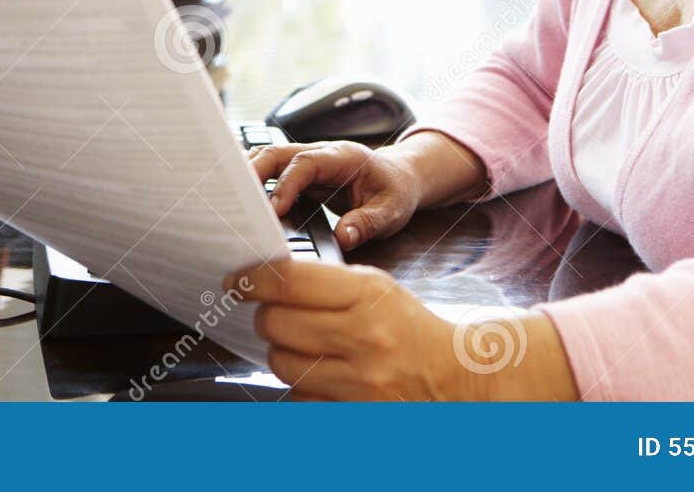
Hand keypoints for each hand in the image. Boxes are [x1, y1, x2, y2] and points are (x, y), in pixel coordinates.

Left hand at [230, 259, 578, 400]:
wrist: (456, 376)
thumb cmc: (410, 328)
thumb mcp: (377, 289)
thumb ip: (326, 284)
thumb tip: (267, 281)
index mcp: (368, 295)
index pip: (289, 282)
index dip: (253, 280)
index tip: (238, 281)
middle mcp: (362, 337)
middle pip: (276, 324)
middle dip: (266, 317)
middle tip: (272, 313)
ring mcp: (358, 381)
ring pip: (282, 364)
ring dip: (280, 352)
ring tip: (299, 345)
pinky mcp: (353, 413)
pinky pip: (300, 398)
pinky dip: (300, 385)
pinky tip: (317, 373)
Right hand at [249, 141, 421, 250]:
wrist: (400, 177)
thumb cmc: (396, 191)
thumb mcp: (392, 211)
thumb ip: (368, 222)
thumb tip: (344, 237)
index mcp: (343, 157)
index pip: (305, 163)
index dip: (285, 185)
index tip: (273, 211)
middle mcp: (320, 152)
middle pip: (277, 153)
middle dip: (253, 174)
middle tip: (235, 203)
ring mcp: (308, 160)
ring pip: (269, 158)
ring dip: (248, 175)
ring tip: (228, 201)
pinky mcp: (300, 172)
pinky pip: (271, 170)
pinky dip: (253, 181)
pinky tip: (239, 199)